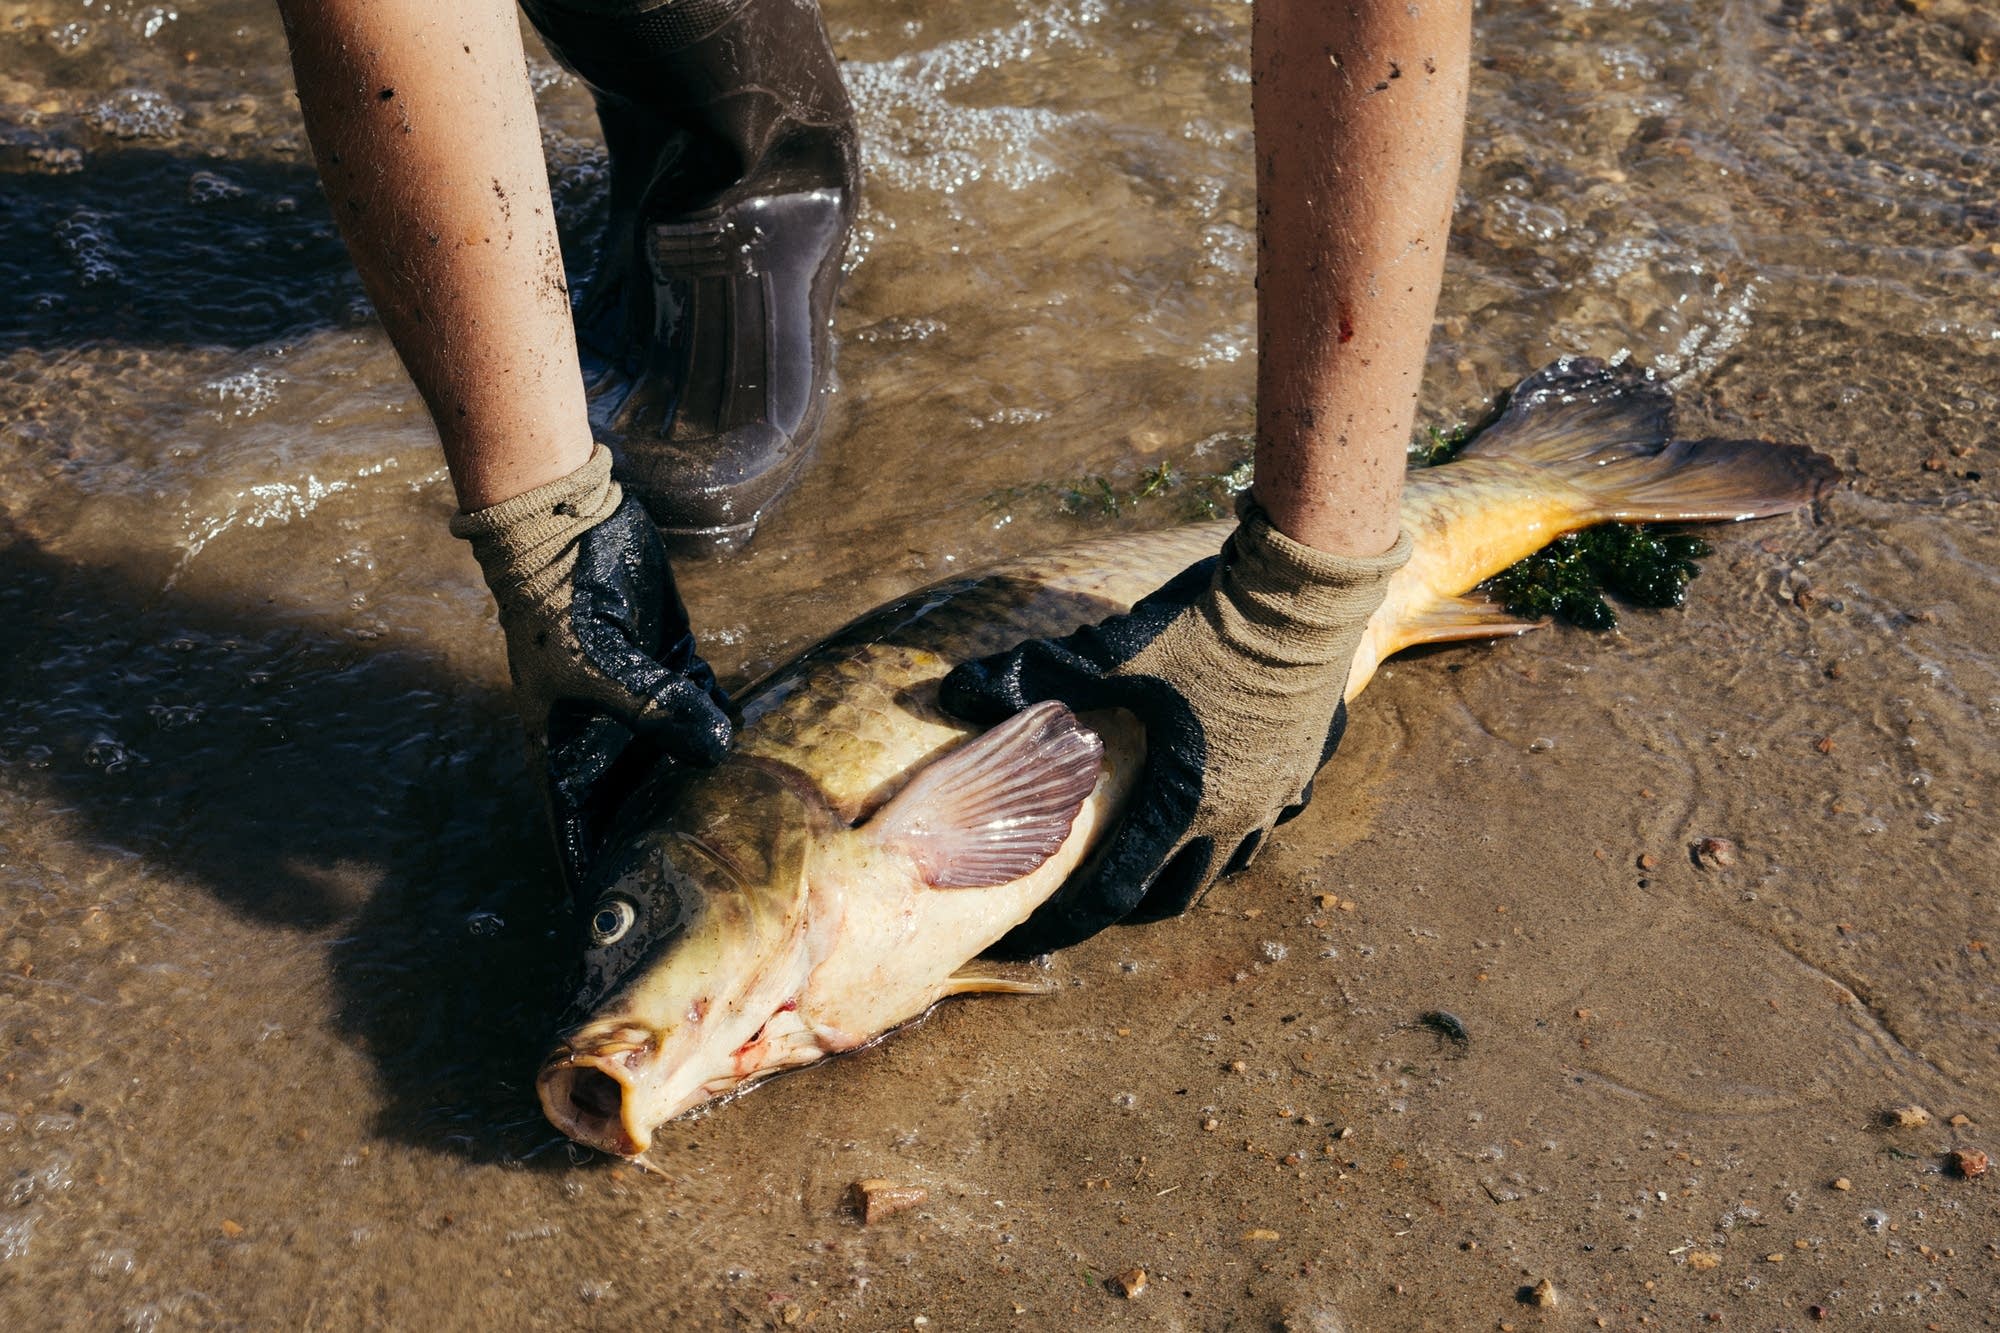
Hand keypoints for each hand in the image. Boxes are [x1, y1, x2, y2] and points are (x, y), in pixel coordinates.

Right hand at [452, 447, 733, 888]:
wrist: (566, 528)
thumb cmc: (560, 606)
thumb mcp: (602, 666)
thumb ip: (660, 709)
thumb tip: (719, 749)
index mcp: (563, 751)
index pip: (576, 832)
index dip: (595, 877)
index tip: (618, 926)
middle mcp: (601, 738)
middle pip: (634, 806)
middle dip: (663, 842)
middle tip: (711, 889)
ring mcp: (637, 702)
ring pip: (674, 760)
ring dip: (702, 786)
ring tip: (745, 837)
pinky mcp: (668, 666)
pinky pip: (700, 711)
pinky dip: (721, 729)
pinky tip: (754, 755)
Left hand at [941, 500, 1409, 955]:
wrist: (1303, 595)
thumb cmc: (1203, 630)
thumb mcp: (1107, 654)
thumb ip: (1032, 679)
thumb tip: (954, 690)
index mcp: (1182, 806)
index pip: (1115, 893)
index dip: (1068, 922)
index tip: (1031, 938)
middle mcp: (1235, 816)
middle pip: (1175, 894)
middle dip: (1126, 904)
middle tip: (1083, 898)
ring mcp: (1277, 793)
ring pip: (1228, 862)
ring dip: (1183, 871)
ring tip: (1147, 860)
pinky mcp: (1305, 763)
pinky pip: (1268, 818)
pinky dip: (1233, 826)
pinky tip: (1217, 803)